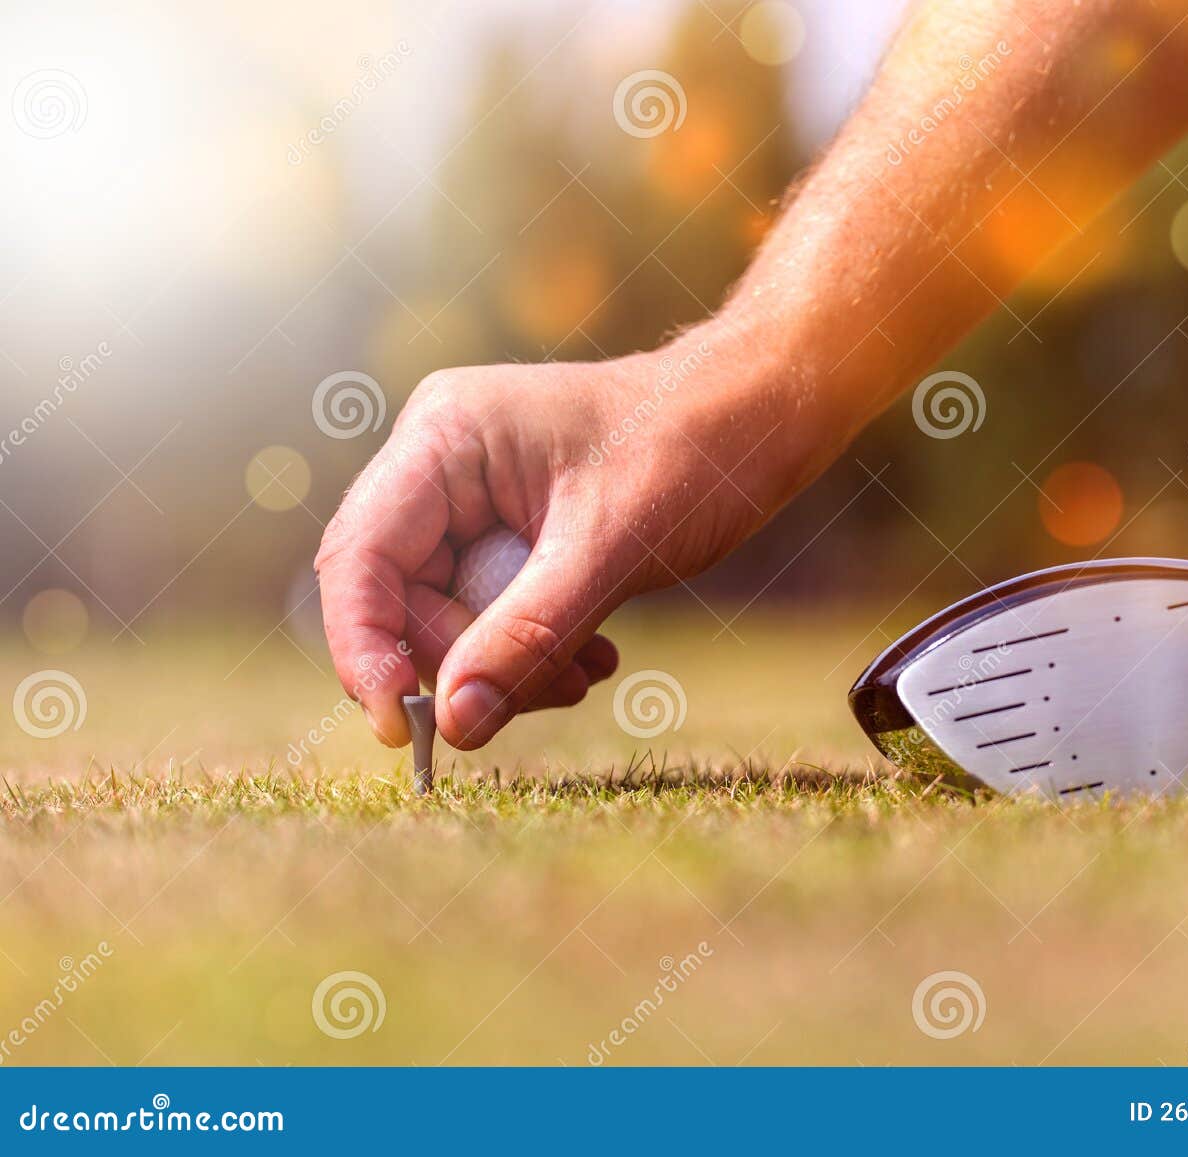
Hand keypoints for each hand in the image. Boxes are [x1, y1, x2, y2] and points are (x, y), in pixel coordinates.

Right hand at [315, 326, 817, 748]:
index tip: (404, 728)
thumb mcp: (611, 549)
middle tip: (545, 694)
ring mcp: (477, 497)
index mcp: (445, 438)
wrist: (763, 413)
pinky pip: (494, 611)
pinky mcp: (513, 530)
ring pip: (450, 615)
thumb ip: (527, 637)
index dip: (367, 648)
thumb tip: (452, 722)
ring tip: (585, 671)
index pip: (361, 557)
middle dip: (464, 662)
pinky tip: (593, 654)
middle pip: (400, 596)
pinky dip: (535, 647)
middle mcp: (444, 463)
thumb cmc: (696, 448)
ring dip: (508, 663)